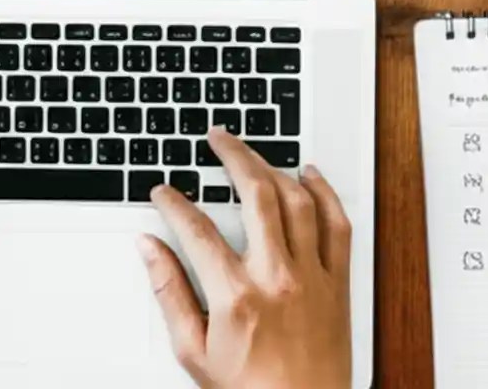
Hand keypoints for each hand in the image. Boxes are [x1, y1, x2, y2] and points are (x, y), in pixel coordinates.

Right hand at [139, 127, 351, 388]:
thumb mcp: (193, 349)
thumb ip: (169, 292)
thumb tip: (149, 249)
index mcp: (236, 295)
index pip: (197, 229)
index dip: (174, 203)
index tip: (164, 192)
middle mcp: (277, 277)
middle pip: (255, 194)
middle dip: (232, 155)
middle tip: (217, 138)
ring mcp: (313, 276)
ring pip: (297, 200)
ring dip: (274, 166)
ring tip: (254, 152)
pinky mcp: (338, 283)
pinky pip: (338, 225)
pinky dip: (325, 193)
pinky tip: (310, 176)